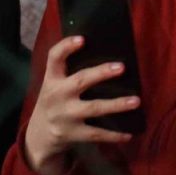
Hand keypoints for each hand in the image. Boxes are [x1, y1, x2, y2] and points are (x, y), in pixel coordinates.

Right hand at [21, 35, 139, 174]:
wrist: (39, 136)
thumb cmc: (55, 102)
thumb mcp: (54, 86)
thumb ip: (70, 73)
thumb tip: (105, 55)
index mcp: (52, 80)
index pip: (54, 58)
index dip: (66, 47)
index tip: (82, 39)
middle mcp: (57, 96)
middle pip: (80, 81)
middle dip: (101, 73)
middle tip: (122, 67)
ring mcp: (65, 116)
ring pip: (93, 108)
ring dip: (116, 105)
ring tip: (136, 101)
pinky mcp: (72, 134)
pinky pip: (96, 134)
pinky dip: (114, 135)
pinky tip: (129, 134)